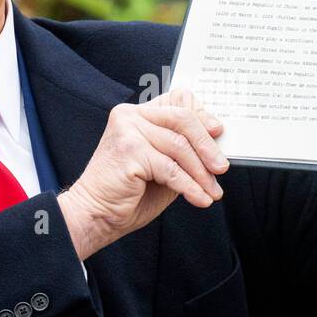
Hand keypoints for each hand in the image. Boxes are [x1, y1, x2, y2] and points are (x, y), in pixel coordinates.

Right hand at [58, 88, 227, 259]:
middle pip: (183, 119)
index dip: (202, 116)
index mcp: (137, 114)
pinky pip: (170, 168)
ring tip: (212, 191)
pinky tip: (199, 198)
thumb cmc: (127, 194)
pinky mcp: (129, 150)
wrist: (95, 216)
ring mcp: (127, 130)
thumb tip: (216, 140)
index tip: (218, 134)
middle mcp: (130, 115)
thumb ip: (183, 151)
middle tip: (221, 168)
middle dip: (207, 145)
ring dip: (201, 173)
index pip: (178, 100)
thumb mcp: (164, 167)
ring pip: (179, 146)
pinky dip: (189, 186)